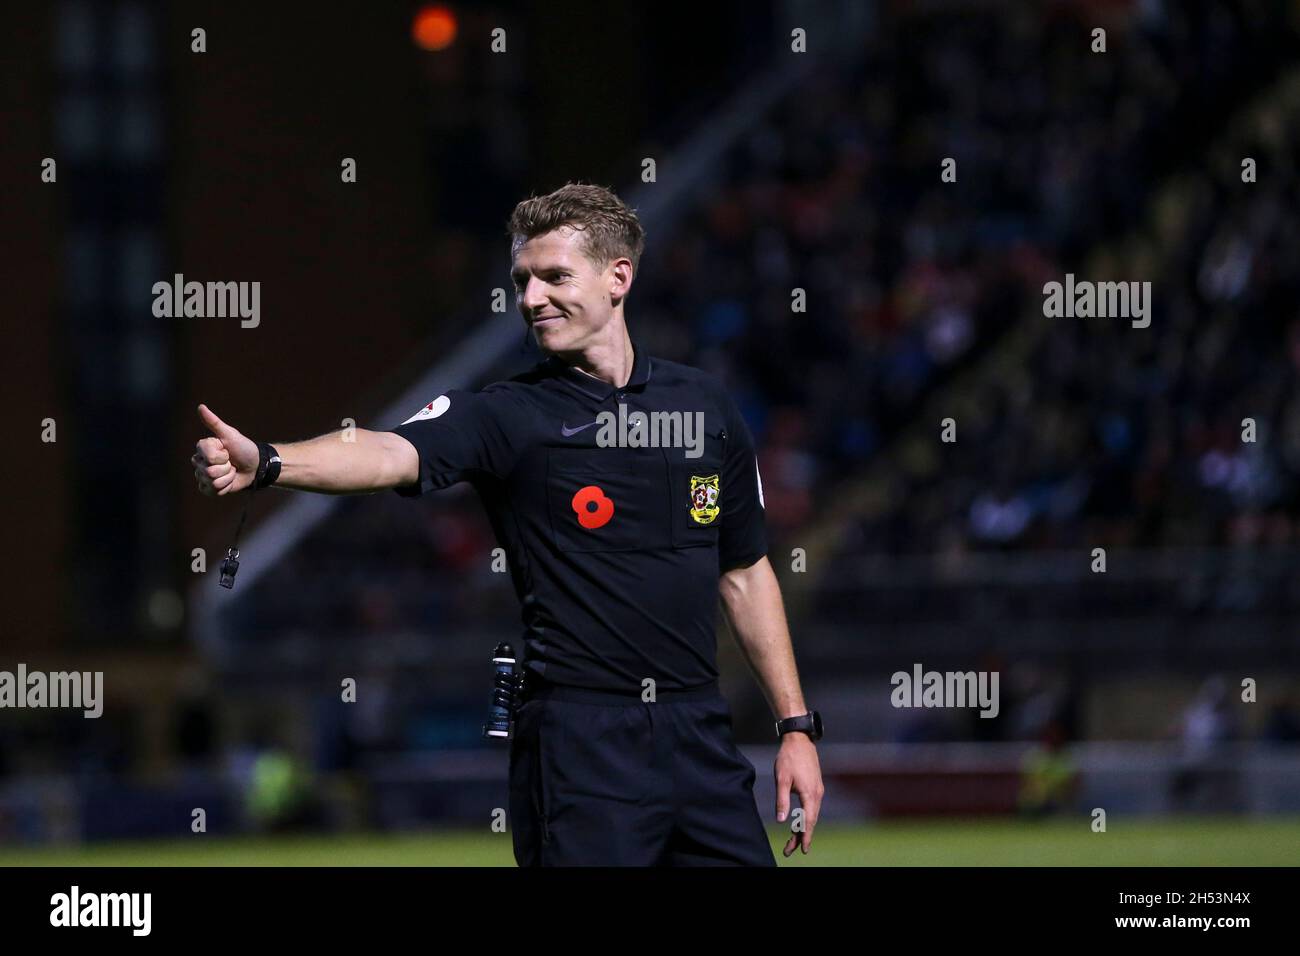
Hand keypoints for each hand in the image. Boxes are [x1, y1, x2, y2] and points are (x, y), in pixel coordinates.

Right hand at [192, 404, 259, 495]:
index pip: (207, 457)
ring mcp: (203, 476)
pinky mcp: (209, 488)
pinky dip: (225, 487)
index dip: (221, 457)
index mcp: (203, 448)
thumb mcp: (230, 434)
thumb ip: (214, 422)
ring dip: (228, 478)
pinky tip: (229, 480)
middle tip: (231, 462)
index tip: (227, 451)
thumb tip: (200, 406)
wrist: (255, 465)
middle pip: (208, 472)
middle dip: (226, 468)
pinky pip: (212, 492)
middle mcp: (199, 462)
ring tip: (232, 471)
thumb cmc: (244, 448)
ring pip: (212, 482)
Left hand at [774, 732, 822, 856]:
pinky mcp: (815, 786)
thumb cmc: (789, 758)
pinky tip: (799, 822)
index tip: (801, 849)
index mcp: (810, 794)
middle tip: (790, 850)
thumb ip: (782, 800)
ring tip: (793, 841)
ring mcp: (818, 790)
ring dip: (803, 828)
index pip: (808, 821)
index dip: (804, 836)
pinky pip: (812, 807)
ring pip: (812, 814)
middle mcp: (817, 794)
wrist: (799, 740)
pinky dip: (806, 817)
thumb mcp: (782, 779)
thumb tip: (782, 820)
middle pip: (810, 821)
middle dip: (801, 836)